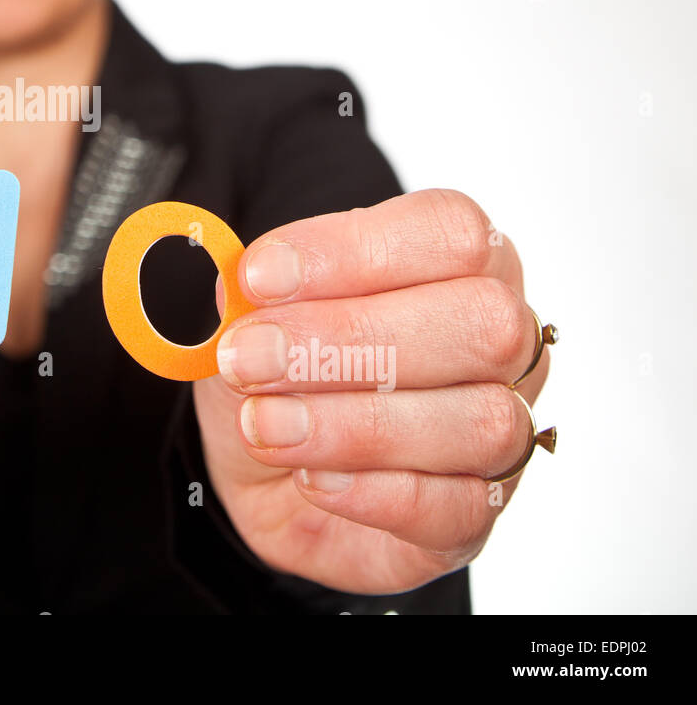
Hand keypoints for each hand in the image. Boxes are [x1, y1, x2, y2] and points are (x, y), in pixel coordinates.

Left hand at [195, 188, 549, 593]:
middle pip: (480, 322)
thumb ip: (256, 295)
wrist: (263, 473)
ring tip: (264, 424)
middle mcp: (502, 340)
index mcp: (462, 262)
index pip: (449, 231)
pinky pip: (458, 507)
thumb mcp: (252, 318)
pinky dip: (374, 492)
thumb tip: (243, 289)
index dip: (352, 250)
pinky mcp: (478, 514)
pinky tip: (311, 477)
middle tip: (250, 358)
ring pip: (479, 422)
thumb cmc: (280, 373)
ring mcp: (504, 430)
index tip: (259, 278)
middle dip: (348, 340)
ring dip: (352, 424)